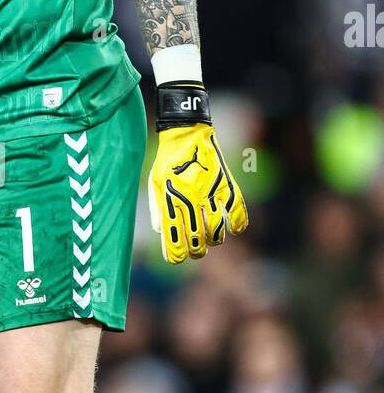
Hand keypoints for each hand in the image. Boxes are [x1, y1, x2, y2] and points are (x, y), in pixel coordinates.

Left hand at [148, 122, 247, 263]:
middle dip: (196, 251)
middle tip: (195, 249)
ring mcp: (210, 195)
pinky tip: (234, 229)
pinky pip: (237, 212)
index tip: (177, 258)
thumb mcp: (155, 185)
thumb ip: (158, 209)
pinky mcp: (226, 186)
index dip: (177, 255)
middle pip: (197, 242)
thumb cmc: (167, 161)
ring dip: (214, 241)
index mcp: (170, 203)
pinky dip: (237, 225)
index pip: (175, 241)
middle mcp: (191, 202)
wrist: (186, 134)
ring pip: (217, 232)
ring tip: (211, 239)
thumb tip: (162, 232)